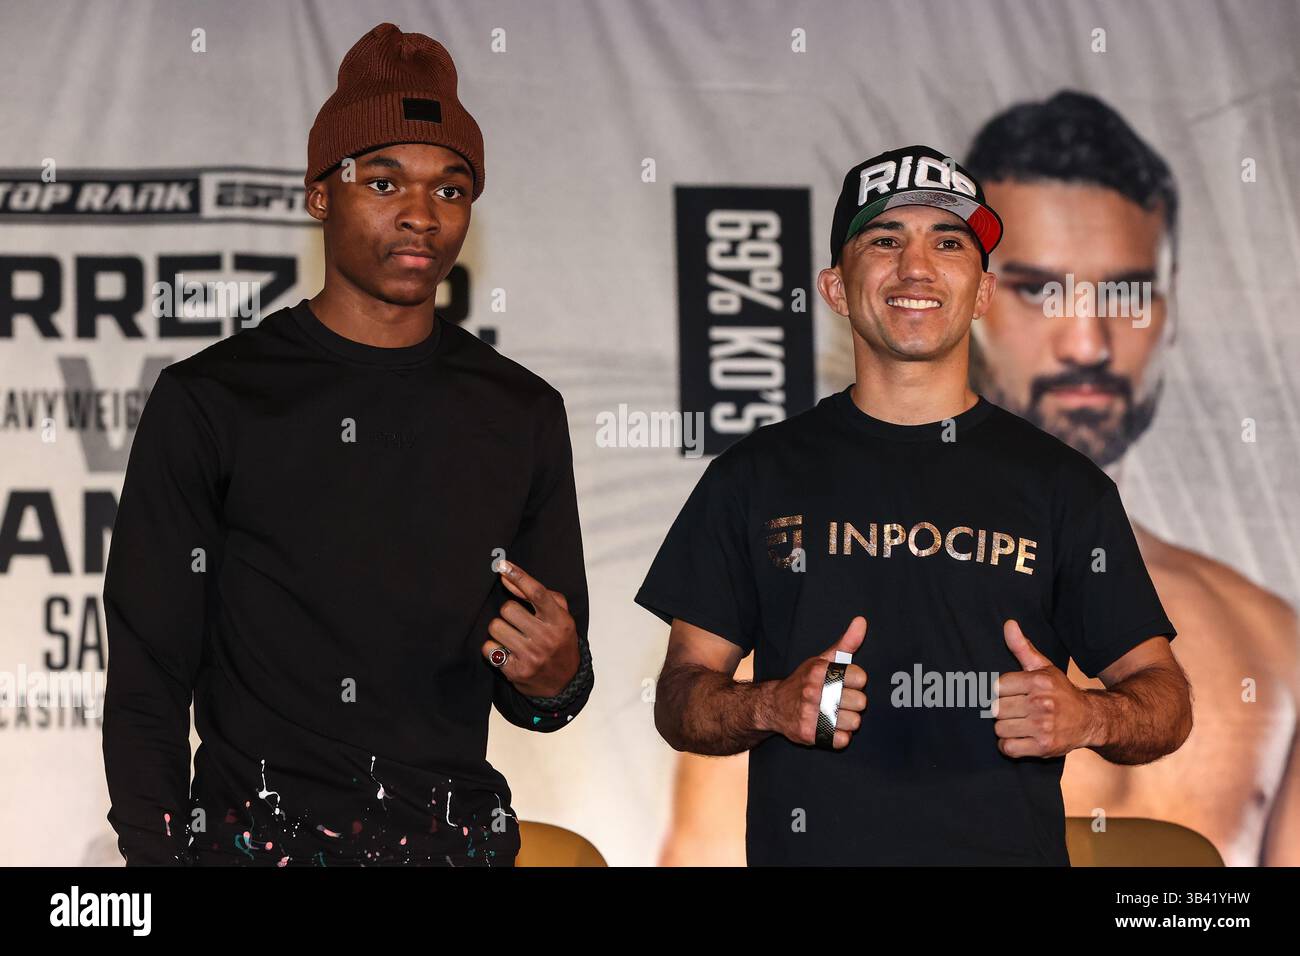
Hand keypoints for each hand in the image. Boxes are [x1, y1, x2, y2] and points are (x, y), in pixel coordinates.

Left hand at [482, 560, 579, 697]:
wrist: (565, 682)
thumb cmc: (559, 641)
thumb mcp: (558, 615)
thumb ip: (536, 594)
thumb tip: (506, 577)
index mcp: (560, 621)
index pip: (537, 593)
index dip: (519, 576)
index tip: (502, 565)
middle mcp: (547, 638)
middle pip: (509, 609)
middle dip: (509, 612)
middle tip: (518, 621)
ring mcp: (531, 656)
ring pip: (496, 627)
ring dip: (500, 629)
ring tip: (512, 637)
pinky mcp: (516, 671)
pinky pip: (489, 649)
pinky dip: (493, 648)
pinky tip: (506, 651)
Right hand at [768, 616, 867, 748]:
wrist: (772, 706)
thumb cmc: (803, 681)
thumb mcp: (822, 660)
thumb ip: (846, 643)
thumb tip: (862, 621)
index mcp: (819, 671)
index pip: (860, 677)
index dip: (856, 682)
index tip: (845, 683)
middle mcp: (813, 691)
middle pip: (860, 702)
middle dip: (853, 703)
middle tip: (839, 701)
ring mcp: (810, 713)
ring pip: (854, 722)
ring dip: (847, 721)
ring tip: (834, 715)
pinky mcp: (809, 733)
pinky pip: (842, 739)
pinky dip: (839, 736)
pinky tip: (829, 728)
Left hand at [994, 619, 1096, 757]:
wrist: (1091, 719)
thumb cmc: (1061, 691)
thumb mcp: (1044, 667)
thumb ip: (1022, 647)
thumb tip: (1008, 624)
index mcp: (1039, 681)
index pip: (998, 686)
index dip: (1003, 691)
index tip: (1014, 693)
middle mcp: (1041, 703)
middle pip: (997, 709)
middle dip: (1004, 710)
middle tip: (1018, 710)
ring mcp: (1043, 727)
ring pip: (1000, 728)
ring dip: (1006, 728)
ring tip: (1020, 723)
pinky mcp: (1043, 747)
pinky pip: (1008, 748)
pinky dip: (1009, 746)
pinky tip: (1019, 738)